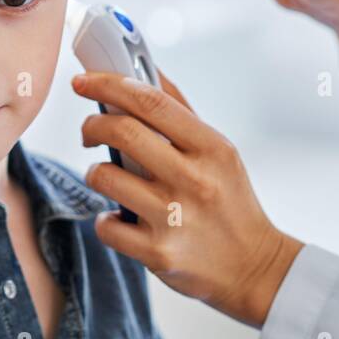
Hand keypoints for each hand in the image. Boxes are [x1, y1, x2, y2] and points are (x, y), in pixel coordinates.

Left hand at [72, 69, 304, 328]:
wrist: (254, 268)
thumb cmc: (230, 202)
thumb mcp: (219, 152)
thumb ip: (181, 113)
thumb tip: (144, 69)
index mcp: (211, 147)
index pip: (151, 100)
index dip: (108, 84)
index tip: (83, 80)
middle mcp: (194, 179)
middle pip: (122, 132)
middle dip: (92, 125)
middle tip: (88, 131)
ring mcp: (175, 218)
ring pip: (104, 177)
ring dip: (94, 172)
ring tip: (108, 178)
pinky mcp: (159, 254)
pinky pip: (106, 225)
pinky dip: (106, 219)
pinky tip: (120, 219)